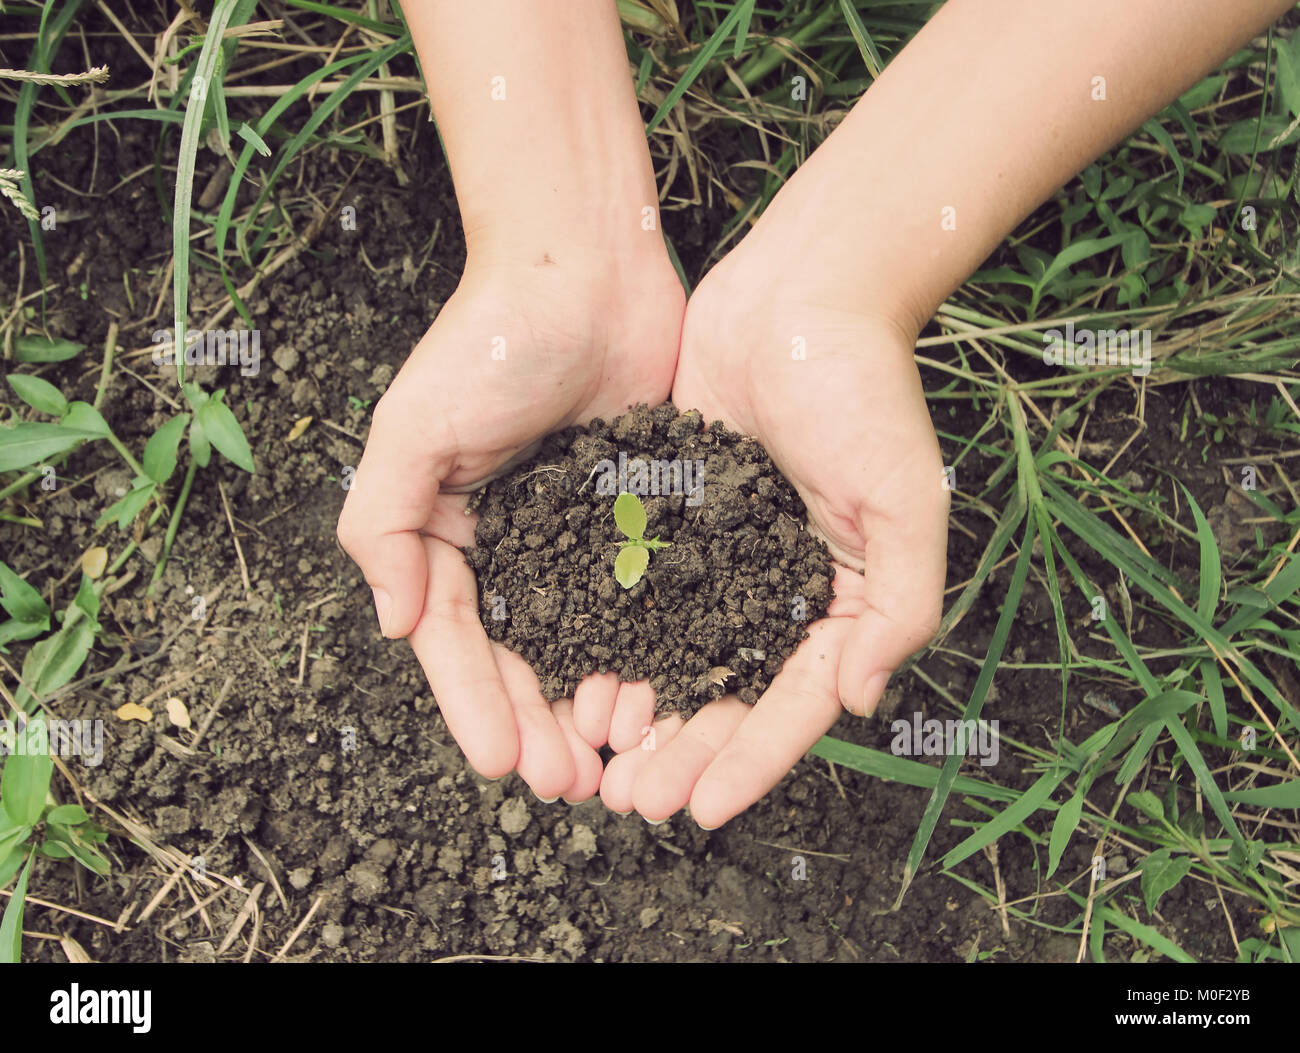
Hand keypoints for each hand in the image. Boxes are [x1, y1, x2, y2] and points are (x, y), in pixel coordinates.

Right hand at [337, 247, 684, 799]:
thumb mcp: (412, 429)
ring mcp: (577, 535)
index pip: (455, 638)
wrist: (585, 267)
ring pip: (582, 641)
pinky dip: (645, 648)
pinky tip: (663, 695)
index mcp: (450, 533)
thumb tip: (392, 626)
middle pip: (520, 656)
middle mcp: (511, 544)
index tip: (503, 765)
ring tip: (613, 761)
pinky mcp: (638, 515)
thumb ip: (382, 525)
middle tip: (568, 784)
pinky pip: (641, 597)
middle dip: (536, 724)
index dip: (474, 705)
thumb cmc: (490, 339)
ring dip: (590, 705)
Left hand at [598, 247, 948, 827]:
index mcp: (840, 598)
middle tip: (632, 801)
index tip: (703, 811)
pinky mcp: (673, 513)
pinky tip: (575, 676)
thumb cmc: (867, 390)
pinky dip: (612, 636)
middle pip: (727, 692)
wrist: (803, 291)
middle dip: (683, 751)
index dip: (751, 762)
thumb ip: (900, 607)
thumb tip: (861, 702)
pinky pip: (638, 591)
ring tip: (596, 758)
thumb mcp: (906, 501)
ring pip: (676, 652)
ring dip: (641, 710)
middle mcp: (779, 586)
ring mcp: (723, 553)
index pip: (795, 703)